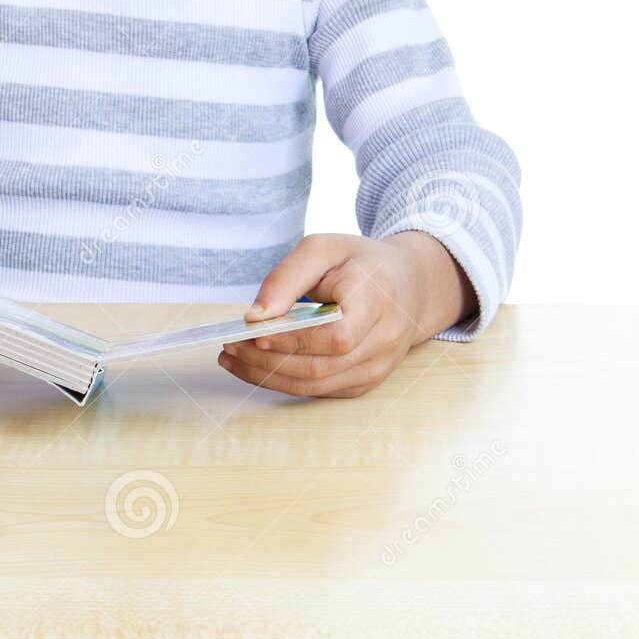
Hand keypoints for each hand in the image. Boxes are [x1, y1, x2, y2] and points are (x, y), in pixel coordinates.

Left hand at [217, 230, 475, 397]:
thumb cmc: (360, 263)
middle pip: (321, 366)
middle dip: (267, 361)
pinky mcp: (366, 382)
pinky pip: (319, 389)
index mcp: (377, 301)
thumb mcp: (324, 248)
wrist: (410, 286)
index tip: (251, 333)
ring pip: (316, 384)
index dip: (292, 341)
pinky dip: (282, 381)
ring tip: (231, 359)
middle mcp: (384, 341)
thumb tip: (255, 315)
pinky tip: (254, 367)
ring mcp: (378, 367)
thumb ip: (288, 277)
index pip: (335, 336)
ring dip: (268, 376)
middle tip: (228, 347)